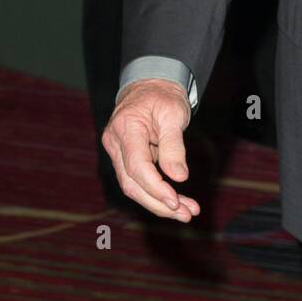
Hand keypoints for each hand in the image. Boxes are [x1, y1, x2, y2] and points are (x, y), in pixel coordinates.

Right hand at [102, 78, 200, 220]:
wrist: (149, 86)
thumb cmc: (162, 97)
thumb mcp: (174, 114)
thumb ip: (174, 145)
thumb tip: (179, 177)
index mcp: (126, 127)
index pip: (137, 165)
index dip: (155, 187)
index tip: (175, 201)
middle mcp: (115, 142)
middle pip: (132, 183)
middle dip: (158, 203)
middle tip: (187, 214)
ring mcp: (116, 151)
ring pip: (133, 186)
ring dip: (158, 203)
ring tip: (186, 212)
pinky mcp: (123, 159)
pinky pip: (136, 180)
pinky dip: (155, 193)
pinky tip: (175, 203)